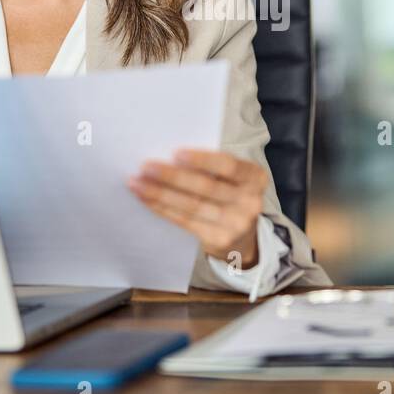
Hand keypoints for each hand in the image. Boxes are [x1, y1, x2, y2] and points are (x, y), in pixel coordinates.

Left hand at [127, 148, 267, 266]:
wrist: (243, 239)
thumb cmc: (231, 195)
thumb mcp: (234, 178)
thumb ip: (213, 167)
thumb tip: (169, 156)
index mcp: (256, 178)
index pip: (228, 166)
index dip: (202, 160)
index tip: (175, 153)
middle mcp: (250, 202)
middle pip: (206, 187)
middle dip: (172, 176)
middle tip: (146, 167)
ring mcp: (236, 224)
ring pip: (192, 205)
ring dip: (160, 193)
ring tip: (138, 183)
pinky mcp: (218, 240)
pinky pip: (185, 221)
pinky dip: (163, 209)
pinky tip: (147, 199)